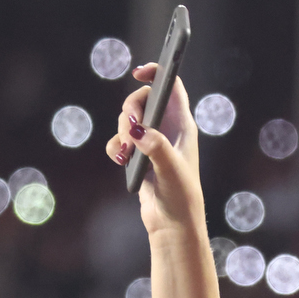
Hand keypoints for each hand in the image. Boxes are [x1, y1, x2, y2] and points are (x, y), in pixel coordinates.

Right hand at [103, 63, 207, 240]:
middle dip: (130, 109)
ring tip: (127, 153)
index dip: (157, 74)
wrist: (172, 225)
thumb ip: (155, 147)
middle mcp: (167, 130)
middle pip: (143, 100)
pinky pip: (119, 141)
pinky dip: (115, 147)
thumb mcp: (171, 170)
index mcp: (183, 126)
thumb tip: (137, 131)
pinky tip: (120, 160)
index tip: (140, 73)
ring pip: (128, 121)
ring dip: (121, 132)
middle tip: (129, 126)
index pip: (172, 88)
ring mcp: (151, 142)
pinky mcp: (137, 156)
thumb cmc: (180, 197)